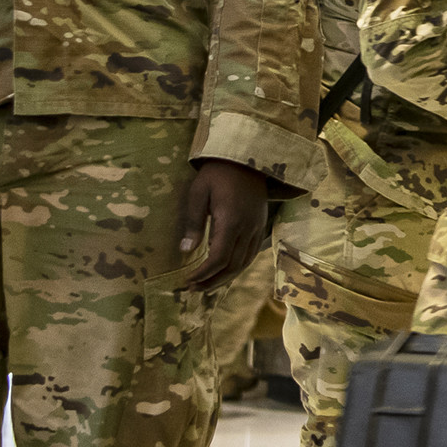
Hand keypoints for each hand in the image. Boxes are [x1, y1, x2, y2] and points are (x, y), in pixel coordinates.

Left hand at [179, 158, 274, 288]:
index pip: (218, 258)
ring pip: (244, 263)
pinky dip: (237, 267)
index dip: (203, 274)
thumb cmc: (217, 173)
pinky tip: (224, 270)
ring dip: (225, 278)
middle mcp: (247, 228)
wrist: (247, 158)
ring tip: (207, 285)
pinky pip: (251, 254)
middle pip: (232, 266)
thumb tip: (186, 250)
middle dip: (212, 281)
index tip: (187, 280)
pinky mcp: (261, 225)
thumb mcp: (198, 193)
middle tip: (194, 289)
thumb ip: (193, 222)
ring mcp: (257, 228)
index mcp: (231, 220)